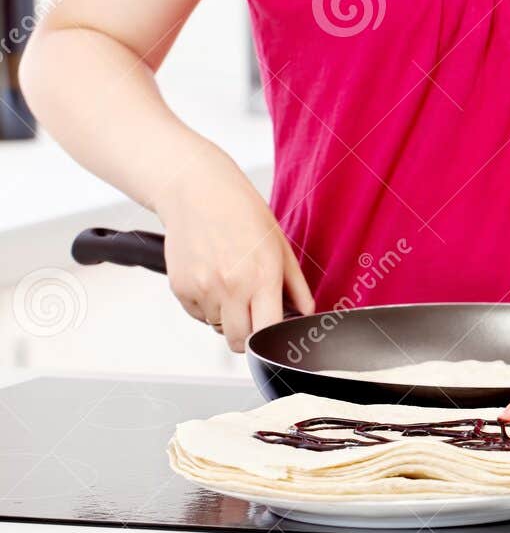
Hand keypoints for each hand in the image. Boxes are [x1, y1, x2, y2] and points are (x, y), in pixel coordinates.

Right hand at [153, 149, 314, 353]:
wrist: (197, 192)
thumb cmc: (241, 212)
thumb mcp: (281, 246)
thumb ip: (296, 285)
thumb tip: (306, 312)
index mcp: (262, 277)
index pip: (266, 332)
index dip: (270, 340)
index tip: (272, 336)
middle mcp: (231, 287)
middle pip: (238, 340)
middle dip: (247, 336)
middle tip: (252, 317)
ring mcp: (202, 289)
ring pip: (217, 327)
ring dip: (226, 317)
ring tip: (231, 285)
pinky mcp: (180, 288)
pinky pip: (197, 314)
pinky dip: (206, 307)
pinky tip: (212, 280)